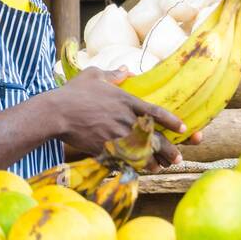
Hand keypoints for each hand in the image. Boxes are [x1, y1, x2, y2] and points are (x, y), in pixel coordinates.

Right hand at [45, 67, 199, 169]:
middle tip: (178, 158)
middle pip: (155, 137)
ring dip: (154, 161)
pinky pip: (125, 160)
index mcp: (126, 100)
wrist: (56, 112)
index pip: (156, 112)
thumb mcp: (94, 75)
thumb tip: (125, 69)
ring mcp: (116, 135)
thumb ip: (113, 74)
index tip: (184, 128)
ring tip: (161, 167)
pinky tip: (142, 171)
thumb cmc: (73, 92)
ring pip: (143, 153)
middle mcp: (125, 119)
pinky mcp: (105, 148)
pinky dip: (136, 167)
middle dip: (169, 150)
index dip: (172, 121)